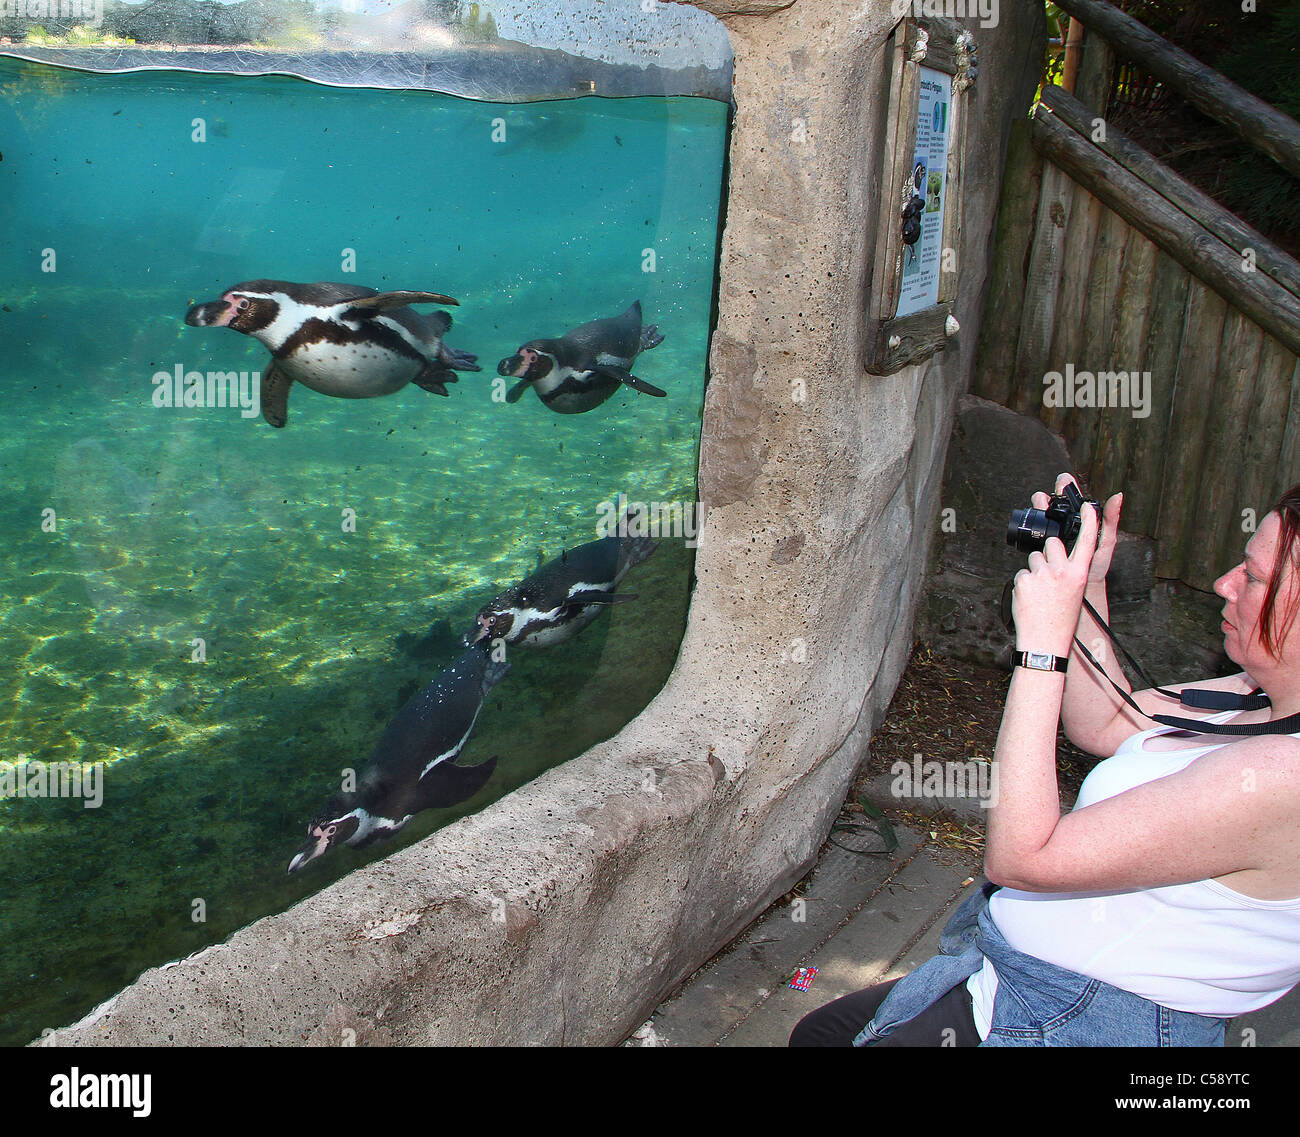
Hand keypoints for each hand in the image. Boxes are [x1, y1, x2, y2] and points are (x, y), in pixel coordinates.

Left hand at [1013, 484, 1100, 656]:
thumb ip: (1068, 573)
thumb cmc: (1060, 620)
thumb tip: (1055, 558)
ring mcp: (1041, 575)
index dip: (1090, 522)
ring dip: (1034, 570)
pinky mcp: (1023, 580)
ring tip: (1039, 593)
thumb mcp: (1074, 593)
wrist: (1045, 642)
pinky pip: (1021, 573)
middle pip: (1052, 543)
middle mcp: (1062, 571)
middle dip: (1048, 553)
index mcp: (1079, 574)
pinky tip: (1030, 599)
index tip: (1089, 507)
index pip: (1087, 542)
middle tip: (1049, 575)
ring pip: (1034, 558)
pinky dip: (1023, 584)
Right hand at [1029, 475, 1121, 584]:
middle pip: (1049, 506)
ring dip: (1039, 513)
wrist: (1081, 591)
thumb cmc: (1096, 567)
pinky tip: (1034, 529)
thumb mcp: (1106, 542)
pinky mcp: (1038, 551)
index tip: (1063, 481)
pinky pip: (1032, 539)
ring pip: (1039, 521)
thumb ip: (1111, 519)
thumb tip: (1118, 496)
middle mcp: (1061, 528)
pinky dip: (1032, 532)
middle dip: (1045, 499)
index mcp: (1078, 522)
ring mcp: (1048, 539)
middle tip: (1045, 498)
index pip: (1068, 499)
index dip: (1064, 487)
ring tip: (1040, 508)